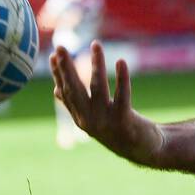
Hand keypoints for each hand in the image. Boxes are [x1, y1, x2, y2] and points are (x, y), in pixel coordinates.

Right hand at [50, 42, 163, 165]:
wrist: (141, 150)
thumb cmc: (116, 129)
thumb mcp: (93, 118)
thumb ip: (76, 104)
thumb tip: (56, 89)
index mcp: (80, 118)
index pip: (66, 92)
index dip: (58, 74)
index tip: (52, 55)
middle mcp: (89, 119)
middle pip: (76, 89)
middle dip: (67, 68)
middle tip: (60, 46)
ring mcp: (106, 120)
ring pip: (99, 88)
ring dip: (96, 65)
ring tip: (96, 45)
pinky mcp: (124, 120)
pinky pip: (123, 96)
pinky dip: (122, 78)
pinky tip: (121, 61)